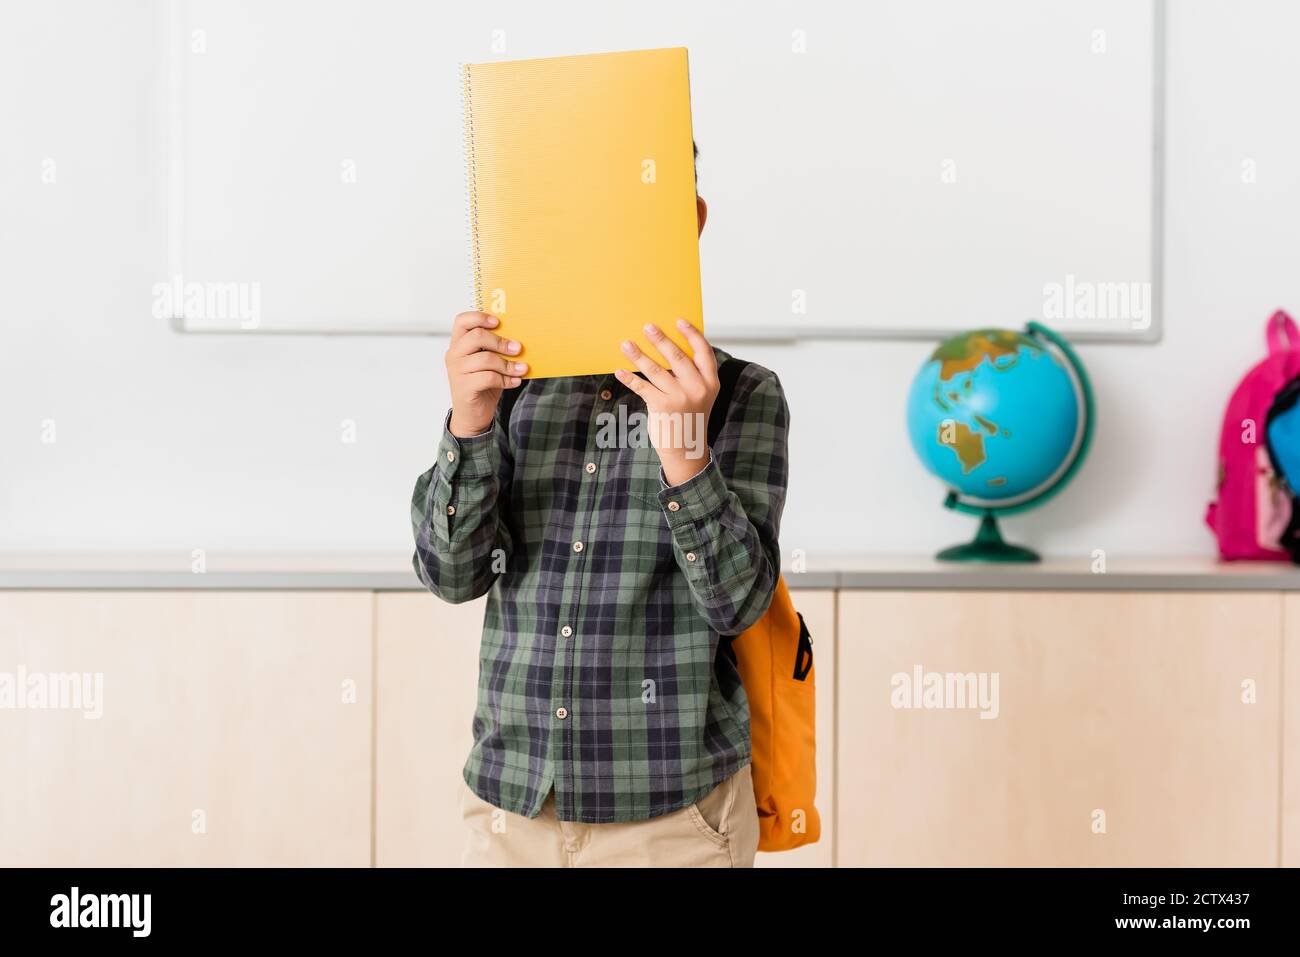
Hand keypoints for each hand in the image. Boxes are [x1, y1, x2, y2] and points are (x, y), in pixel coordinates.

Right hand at [445, 311, 526, 436]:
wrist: (472, 416)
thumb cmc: (482, 385)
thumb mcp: (488, 364)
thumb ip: (495, 350)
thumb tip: (518, 340)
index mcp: (458, 344)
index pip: (462, 321)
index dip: (480, 317)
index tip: (498, 322)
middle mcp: (454, 355)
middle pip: (476, 336)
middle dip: (501, 342)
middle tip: (518, 348)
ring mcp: (457, 371)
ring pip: (485, 359)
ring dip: (508, 364)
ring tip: (522, 369)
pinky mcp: (464, 387)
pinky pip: (488, 378)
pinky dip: (505, 379)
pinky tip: (514, 382)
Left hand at [614, 320, 718, 485]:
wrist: (686, 450)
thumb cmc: (689, 417)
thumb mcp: (700, 396)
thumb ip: (691, 376)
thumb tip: (667, 348)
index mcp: (711, 383)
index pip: (704, 352)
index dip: (692, 335)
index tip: (680, 321)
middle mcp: (697, 388)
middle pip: (678, 357)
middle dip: (661, 339)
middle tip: (648, 326)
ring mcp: (680, 398)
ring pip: (656, 370)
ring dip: (638, 355)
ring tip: (626, 344)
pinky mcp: (663, 407)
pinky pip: (643, 387)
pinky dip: (630, 378)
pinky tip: (620, 371)